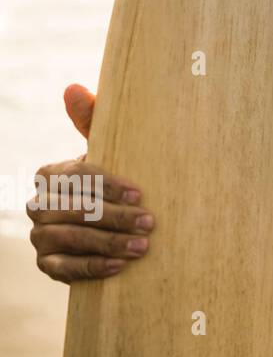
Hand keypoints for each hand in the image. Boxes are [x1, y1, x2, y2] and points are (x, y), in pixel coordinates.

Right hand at [27, 84, 152, 282]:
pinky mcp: (46, 264)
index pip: (77, 176)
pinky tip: (120, 265)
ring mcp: (39, 236)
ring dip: (108, 243)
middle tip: (150, 223)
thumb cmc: (115, 181)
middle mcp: (38, 204)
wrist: (114, 224)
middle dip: (114, 217)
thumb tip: (73, 88)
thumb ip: (93, 120)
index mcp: (51, 174)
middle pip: (74, 209)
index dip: (109, 185)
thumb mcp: (111, 151)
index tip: (141, 195)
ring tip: (143, 246)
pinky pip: (64, 268)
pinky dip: (93, 267)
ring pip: (70, 238)